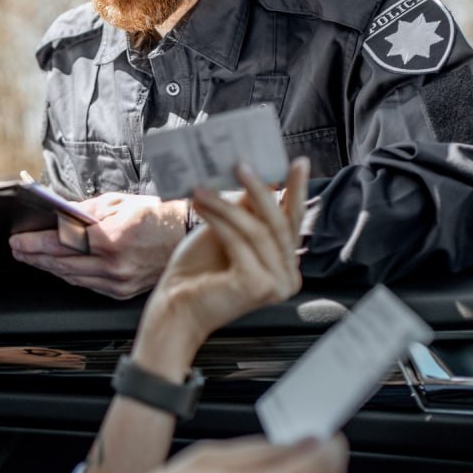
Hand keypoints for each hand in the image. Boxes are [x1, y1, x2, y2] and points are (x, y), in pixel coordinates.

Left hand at [9, 193, 186, 299]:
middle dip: (36, 256)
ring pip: (72, 277)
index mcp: (112, 239)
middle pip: (62, 263)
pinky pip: (87, 285)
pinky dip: (70, 276)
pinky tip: (58, 268)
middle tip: (18, 249)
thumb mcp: (117, 203)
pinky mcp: (122, 291)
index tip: (18, 240)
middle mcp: (114, 265)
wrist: (186, 235)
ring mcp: (118, 282)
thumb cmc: (155, 216)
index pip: (62, 243)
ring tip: (32, 258)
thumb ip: (84, 212)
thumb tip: (58, 217)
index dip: (35, 243)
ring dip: (49, 267)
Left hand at [139, 158, 309, 359]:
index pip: (293, 223)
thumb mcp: (226, 233)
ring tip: (204, 187)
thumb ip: (247, 212)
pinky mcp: (257, 285)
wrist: (175, 309)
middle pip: (280, 224)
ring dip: (228, 204)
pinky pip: (239, 240)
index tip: (298, 163)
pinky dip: (219, 219)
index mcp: (285, 266)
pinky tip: (201, 204)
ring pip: (257, 230)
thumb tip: (261, 177)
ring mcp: (275, 285)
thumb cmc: (198, 273)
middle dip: (262, 190)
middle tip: (243, 165)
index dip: (296, 191)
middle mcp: (287, 278)